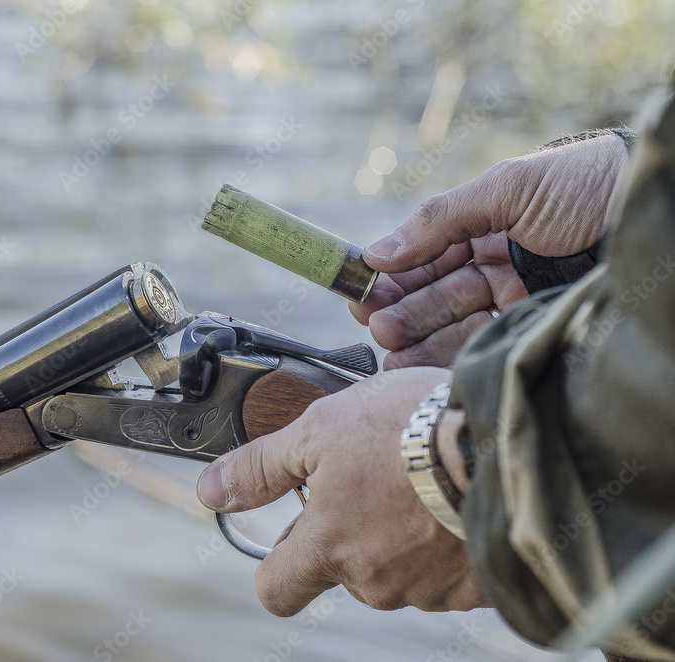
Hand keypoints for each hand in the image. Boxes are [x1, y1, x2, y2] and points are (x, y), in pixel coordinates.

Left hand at [196, 367, 484, 615]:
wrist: (506, 440)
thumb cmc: (411, 429)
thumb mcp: (318, 430)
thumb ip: (260, 468)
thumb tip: (212, 491)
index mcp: (328, 548)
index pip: (277, 589)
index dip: (276, 566)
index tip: (291, 533)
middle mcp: (375, 581)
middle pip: (342, 569)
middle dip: (350, 529)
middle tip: (373, 474)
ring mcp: (429, 589)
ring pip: (397, 568)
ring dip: (401, 532)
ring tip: (420, 477)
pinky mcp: (478, 586)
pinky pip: (449, 570)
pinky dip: (447, 540)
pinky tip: (456, 496)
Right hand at [350, 133, 628, 368]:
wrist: (653, 210)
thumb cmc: (584, 184)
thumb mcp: (505, 187)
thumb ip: (439, 219)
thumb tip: (377, 253)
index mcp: (485, 223)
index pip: (427, 255)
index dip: (393, 275)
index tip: (361, 293)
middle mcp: (496, 263)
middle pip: (436, 294)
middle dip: (402, 311)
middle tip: (376, 327)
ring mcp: (515, 298)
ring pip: (455, 323)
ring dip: (418, 338)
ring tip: (389, 351)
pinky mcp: (533, 326)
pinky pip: (484, 343)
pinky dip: (449, 355)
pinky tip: (420, 365)